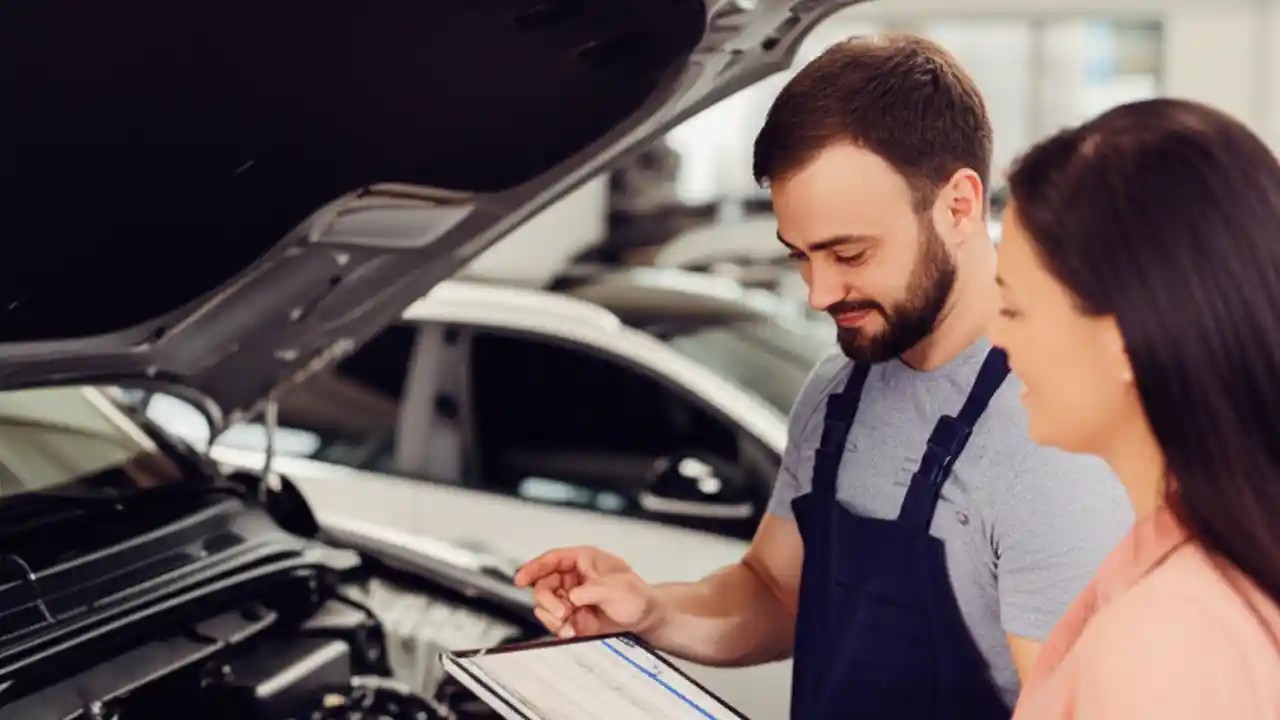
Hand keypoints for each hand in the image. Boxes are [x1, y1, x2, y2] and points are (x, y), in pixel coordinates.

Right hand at [514, 546, 661, 639]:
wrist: (645, 619)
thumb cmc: (637, 596)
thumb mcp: (619, 588)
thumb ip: (593, 590)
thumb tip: (572, 595)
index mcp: (583, 560)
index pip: (551, 559)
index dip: (534, 567)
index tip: (520, 578)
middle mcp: (573, 578)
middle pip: (543, 584)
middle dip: (547, 600)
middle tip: (561, 612)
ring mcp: (570, 599)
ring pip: (545, 605)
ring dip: (552, 616)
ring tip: (569, 624)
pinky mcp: (571, 618)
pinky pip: (553, 622)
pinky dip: (558, 628)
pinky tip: (571, 631)